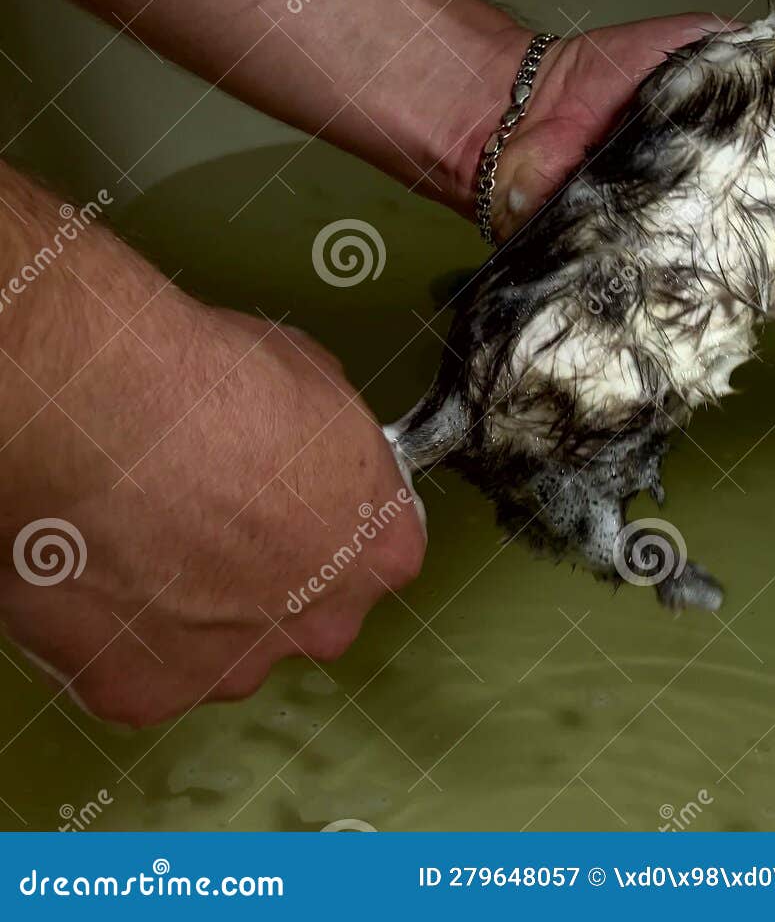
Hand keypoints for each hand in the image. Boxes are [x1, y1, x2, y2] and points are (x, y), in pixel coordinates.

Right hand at [0, 308, 424, 726]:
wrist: (103, 420)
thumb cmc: (210, 388)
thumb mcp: (315, 383)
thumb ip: (329, 446)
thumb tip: (311, 443)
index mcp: (379, 554)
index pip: (371, 553)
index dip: (322, 523)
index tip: (282, 501)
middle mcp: (322, 625)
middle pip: (300, 612)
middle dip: (260, 577)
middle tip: (202, 522)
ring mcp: (235, 667)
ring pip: (218, 646)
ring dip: (187, 609)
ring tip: (138, 542)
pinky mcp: (148, 692)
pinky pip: (137, 666)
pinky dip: (116, 632)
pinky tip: (95, 574)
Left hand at [484, 14, 774, 323]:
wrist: (521, 115)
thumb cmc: (606, 73)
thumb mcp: (708, 47)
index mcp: (744, 155)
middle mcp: (723, 206)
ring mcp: (692, 246)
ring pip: (759, 279)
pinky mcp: (655, 278)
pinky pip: (704, 306)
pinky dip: (738, 314)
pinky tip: (773, 308)